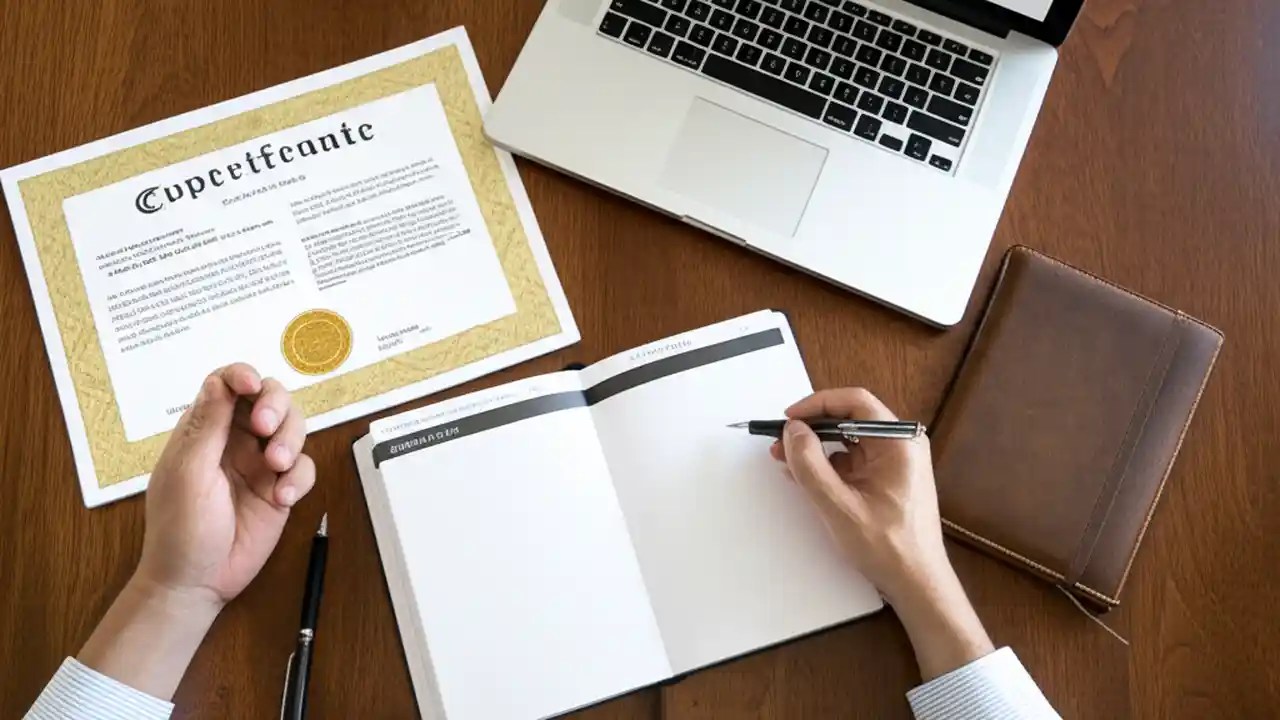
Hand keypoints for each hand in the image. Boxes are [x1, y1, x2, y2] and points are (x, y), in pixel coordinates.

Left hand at [79, 364, 316, 699]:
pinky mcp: (281, 489)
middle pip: (269, 399)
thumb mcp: (189, 473)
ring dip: (292, 441)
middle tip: (267, 429)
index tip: (251, 386)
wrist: (196, 582)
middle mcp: (234, 441)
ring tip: (277, 467)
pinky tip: (282, 498)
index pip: (226, 386)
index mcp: (203, 431)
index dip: (242, 377)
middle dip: (276, 406)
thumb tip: (218, 380)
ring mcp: (260, 465)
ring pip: (293, 429)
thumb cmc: (179, 528)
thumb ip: (207, 426)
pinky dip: (299, 478)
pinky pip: (304, 469)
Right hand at [772, 388, 993, 679]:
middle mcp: (901, 445)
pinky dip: (827, 465)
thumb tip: (792, 431)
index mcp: (899, 443)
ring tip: (786, 459)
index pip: (855, 402)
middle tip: (781, 440)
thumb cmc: (889, 549)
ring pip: (848, 440)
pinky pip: (852, 461)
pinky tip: (804, 476)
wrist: (918, 584)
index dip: (817, 404)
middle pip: (850, 418)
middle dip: (812, 427)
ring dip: (816, 447)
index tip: (789, 419)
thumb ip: (811, 465)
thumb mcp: (840, 507)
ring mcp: (895, 462)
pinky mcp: (887, 479)